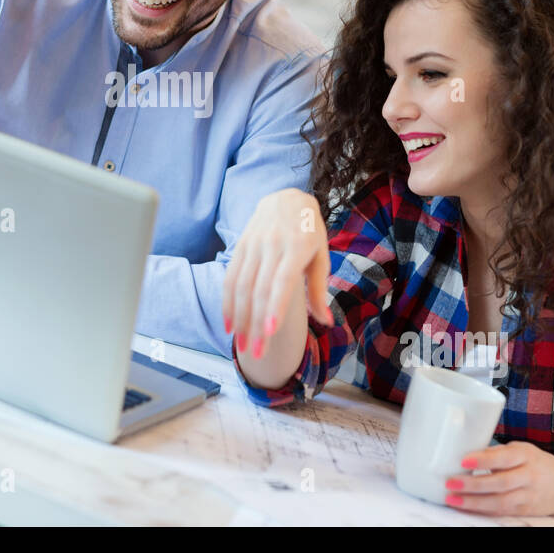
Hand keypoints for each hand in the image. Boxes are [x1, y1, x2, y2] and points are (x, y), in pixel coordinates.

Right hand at [222, 188, 331, 360]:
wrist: (286, 198)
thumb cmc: (309, 231)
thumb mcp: (321, 255)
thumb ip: (319, 289)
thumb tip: (326, 322)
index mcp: (297, 246)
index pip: (282, 281)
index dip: (275, 307)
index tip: (271, 333)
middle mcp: (272, 245)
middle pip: (259, 290)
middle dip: (255, 324)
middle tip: (256, 353)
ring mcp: (253, 244)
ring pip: (241, 287)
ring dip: (239, 319)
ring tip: (241, 345)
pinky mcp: (240, 246)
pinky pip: (230, 277)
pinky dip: (227, 303)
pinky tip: (229, 324)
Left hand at [444, 441, 553, 517]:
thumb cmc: (536, 463)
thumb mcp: (521, 450)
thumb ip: (497, 452)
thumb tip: (465, 451)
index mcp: (526, 455)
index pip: (504, 457)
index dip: (484, 459)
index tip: (463, 460)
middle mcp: (529, 476)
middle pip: (500, 482)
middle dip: (473, 484)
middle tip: (450, 482)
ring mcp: (528, 496)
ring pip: (500, 502)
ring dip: (474, 502)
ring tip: (452, 499)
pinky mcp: (526, 511)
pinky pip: (502, 512)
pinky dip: (483, 511)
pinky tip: (466, 508)